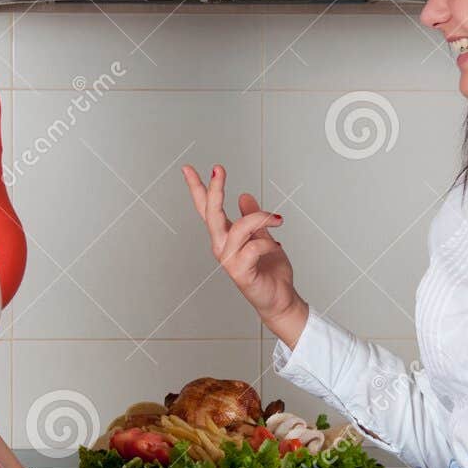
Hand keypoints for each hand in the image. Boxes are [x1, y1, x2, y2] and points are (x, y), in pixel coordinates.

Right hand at [181, 163, 307, 343]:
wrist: (280, 299)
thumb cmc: (270, 272)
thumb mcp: (264, 236)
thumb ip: (253, 218)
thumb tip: (244, 196)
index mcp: (226, 236)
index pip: (206, 209)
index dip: (197, 188)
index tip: (188, 168)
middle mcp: (223, 247)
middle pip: (211, 214)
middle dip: (214, 191)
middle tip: (218, 169)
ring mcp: (230, 261)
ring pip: (238, 228)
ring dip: (259, 218)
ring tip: (278, 219)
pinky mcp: (241, 273)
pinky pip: (253, 248)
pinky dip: (267, 243)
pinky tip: (276, 246)